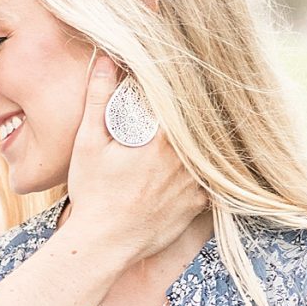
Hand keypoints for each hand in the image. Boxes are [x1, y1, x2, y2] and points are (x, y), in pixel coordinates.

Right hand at [66, 55, 206, 264]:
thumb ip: (98, 98)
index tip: (185, 73)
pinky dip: (216, 170)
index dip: (186, 86)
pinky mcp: (198, 205)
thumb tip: (106, 60)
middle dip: (201, 111)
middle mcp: (187, 160)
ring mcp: (196, 185)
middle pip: (204, 124)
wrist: (103, 245)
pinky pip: (216, 181)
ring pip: (215, 152)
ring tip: (216, 120)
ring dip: (211, 139)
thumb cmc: (92, 194)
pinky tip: (217, 161)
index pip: (184, 101)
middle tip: (205, 91)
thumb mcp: (88, 143)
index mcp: (163, 138)